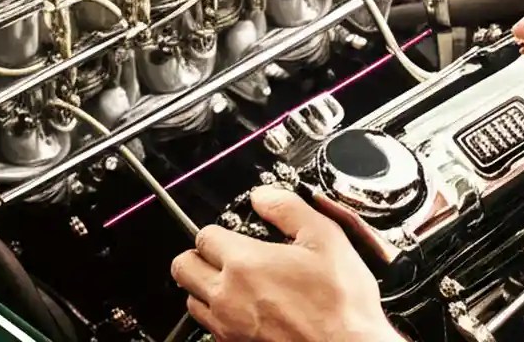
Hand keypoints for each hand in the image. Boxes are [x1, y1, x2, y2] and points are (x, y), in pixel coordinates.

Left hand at [170, 186, 401, 341]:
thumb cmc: (340, 305)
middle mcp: (227, 297)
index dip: (220, 229)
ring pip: (191, 300)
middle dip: (200, 256)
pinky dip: (218, 315)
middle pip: (183, 267)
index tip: (234, 233)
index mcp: (244, 264)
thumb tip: (264, 196)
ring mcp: (228, 327)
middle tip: (223, 255)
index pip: (204, 235)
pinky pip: (208, 327)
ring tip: (234, 283)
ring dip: (206, 287)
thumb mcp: (326, 238)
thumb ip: (288, 208)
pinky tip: (245, 309)